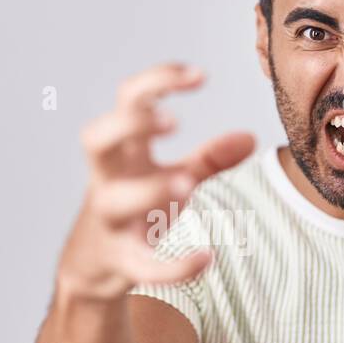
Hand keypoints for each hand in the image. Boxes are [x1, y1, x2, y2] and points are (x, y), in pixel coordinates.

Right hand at [56, 62, 255, 301]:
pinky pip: (143, 265)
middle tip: (173, 122)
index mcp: (123, 152)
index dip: (158, 81)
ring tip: (188, 183)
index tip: (201, 76)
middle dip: (130, 125)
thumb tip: (250, 137)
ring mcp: (109, 220)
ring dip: (150, 188)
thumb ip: (208, 158)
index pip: (129, 100)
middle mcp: (108, 179)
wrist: (93, 266)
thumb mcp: (169, 178)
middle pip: (97, 139)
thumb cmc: (134, 210)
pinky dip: (174, 266)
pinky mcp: (120, 261)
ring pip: (114, 200)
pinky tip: (206, 259)